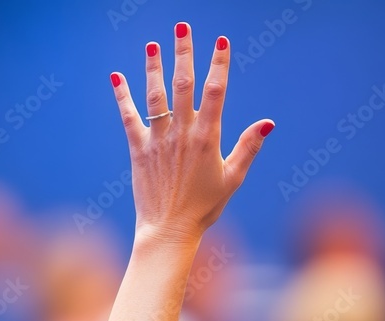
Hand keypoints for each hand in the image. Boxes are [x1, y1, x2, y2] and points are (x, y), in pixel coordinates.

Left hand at [111, 22, 273, 245]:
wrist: (169, 231)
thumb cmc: (205, 208)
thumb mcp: (233, 178)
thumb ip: (248, 147)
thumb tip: (268, 123)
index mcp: (207, 138)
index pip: (216, 92)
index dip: (219, 64)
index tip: (221, 41)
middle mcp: (182, 134)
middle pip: (183, 85)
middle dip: (184, 53)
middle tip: (182, 26)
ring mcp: (158, 141)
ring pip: (156, 97)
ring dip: (153, 68)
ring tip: (153, 45)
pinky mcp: (138, 151)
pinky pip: (129, 118)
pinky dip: (122, 97)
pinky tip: (116, 77)